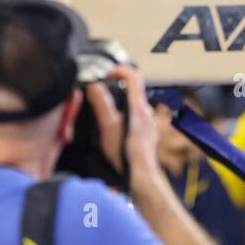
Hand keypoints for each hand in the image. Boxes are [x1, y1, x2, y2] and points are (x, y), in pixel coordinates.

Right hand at [87, 64, 162, 187]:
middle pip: (134, 90)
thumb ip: (101, 104)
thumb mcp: (107, 126)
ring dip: (121, 105)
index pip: (134, 76)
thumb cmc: (125, 154)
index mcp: (138, 107)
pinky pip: (138, 119)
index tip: (107, 73)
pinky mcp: (149, 133)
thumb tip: (95, 85)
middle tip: (102, 93)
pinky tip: (116, 129)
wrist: (140, 175)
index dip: (119, 69)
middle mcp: (147, 112)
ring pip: (135, 105)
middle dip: (117, 88)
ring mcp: (150, 123)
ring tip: (106, 114)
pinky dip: (126, 118)